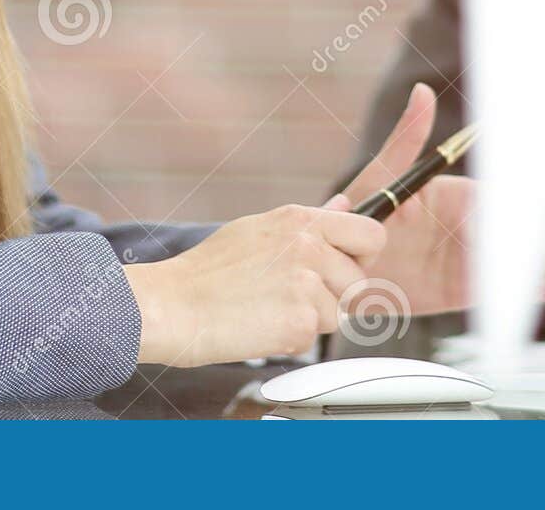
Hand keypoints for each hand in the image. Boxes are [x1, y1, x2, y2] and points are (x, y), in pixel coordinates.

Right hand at [122, 202, 385, 366]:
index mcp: (300, 219)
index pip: (371, 234)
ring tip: (268, 309)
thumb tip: (344, 205)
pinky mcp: (301, 320)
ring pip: (338, 313)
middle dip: (335, 295)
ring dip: (311, 319)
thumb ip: (308, 222)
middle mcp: (309, 246)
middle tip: (291, 297)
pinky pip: (315, 338)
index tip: (347, 267)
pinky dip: (292, 339)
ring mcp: (307, 283)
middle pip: (358, 281)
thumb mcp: (259, 230)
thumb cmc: (207, 272)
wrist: (173, 306)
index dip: (363, 256)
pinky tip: (261, 325)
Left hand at [333, 83, 544, 318]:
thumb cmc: (359, 214)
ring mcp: (468, 258)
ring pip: (512, 264)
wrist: (339, 266)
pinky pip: (499, 291)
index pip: (497, 201)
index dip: (526, 209)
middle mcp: (468, 225)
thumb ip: (406, 140)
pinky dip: (532, 292)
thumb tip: (423, 91)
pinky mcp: (463, 289)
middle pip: (511, 237)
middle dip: (543, 248)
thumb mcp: (381, 177)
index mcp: (454, 194)